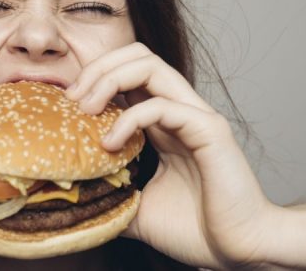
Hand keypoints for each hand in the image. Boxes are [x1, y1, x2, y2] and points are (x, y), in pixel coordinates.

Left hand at [65, 43, 281, 268]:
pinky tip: (110, 143)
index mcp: (164, 122)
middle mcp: (181, 110)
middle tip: (71, 99)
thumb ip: (111, 193)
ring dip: (109, 79)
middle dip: (98, 68)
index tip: (66, 105)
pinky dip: (129, 118)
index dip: (94, 78)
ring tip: (85, 108)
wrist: (239, 250)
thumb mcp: (137, 207)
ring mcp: (196, 116)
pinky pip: (163, 105)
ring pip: (150, 65)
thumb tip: (73, 198)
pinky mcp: (209, 130)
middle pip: (137, 55)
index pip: (128, 73)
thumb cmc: (196, 228)